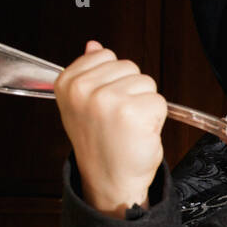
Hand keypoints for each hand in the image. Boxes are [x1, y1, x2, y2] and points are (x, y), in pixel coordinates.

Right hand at [53, 39, 166, 216]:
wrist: (110, 181)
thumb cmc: (101, 145)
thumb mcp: (84, 105)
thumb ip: (90, 72)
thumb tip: (94, 45)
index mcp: (67, 83)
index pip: (105, 55)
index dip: (113, 81)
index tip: (104, 107)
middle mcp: (83, 89)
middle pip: (129, 66)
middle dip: (131, 91)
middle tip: (119, 120)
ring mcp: (106, 99)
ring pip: (146, 82)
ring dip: (144, 105)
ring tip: (129, 128)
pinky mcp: (132, 111)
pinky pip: (159, 101)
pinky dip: (156, 119)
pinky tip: (139, 134)